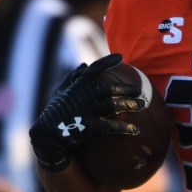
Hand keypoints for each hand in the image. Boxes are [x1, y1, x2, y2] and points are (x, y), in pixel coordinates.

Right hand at [29, 53, 146, 170]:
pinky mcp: (90, 127)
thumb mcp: (59, 91)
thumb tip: (84, 66)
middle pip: (111, 88)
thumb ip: (72, 78)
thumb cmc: (54, 111)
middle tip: (139, 90)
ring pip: (114, 105)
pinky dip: (124, 128)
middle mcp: (86, 96)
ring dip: (130, 104)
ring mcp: (88, 111)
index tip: (120, 57)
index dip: (108, 62)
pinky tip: (136, 130)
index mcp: (78, 86)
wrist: (48, 134)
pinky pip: (111, 126)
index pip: (95, 69)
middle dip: (126, 88)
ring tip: (142, 105)